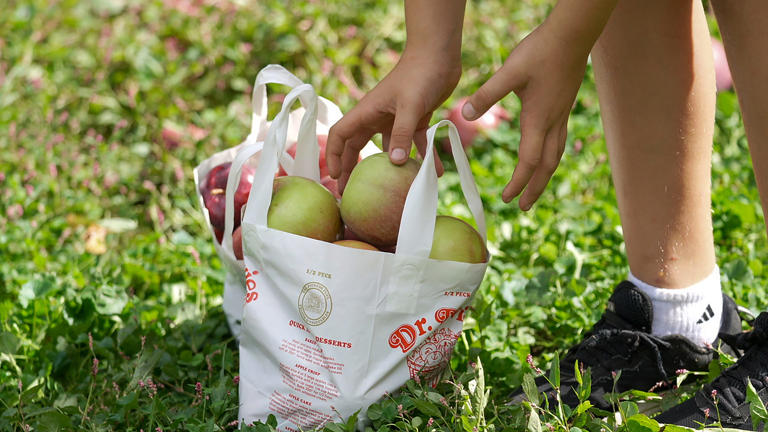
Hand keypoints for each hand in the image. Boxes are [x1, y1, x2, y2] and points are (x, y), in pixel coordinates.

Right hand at [327, 53, 458, 189]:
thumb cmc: (419, 74)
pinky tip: (435, 173)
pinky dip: (423, 156)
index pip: (341, 135)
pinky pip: (415, 143)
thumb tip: (395, 164)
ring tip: (391, 190)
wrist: (439, 54)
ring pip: (387, 149)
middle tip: (352, 192)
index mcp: (367, 112)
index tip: (336, 177)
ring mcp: (396, 119)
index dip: (334, 156)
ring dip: (389, 168)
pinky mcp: (415, 119)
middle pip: (359, 146)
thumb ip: (402, 135)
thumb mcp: (410, 106)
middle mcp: (377, 117)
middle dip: (354, 168)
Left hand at [462, 22, 589, 209]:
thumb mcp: (508, 71)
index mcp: (538, 119)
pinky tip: (543, 155)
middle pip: (546, 166)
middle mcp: (553, 122)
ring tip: (535, 189)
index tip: (506, 199)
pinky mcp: (564, 107)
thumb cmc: (540, 52)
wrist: (572, 35)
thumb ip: (487, 94)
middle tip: (523, 207)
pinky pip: (558, 141)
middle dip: (535, 189)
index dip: (518, 183)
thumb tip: (465, 114)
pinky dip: (550, 157)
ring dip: (544, 175)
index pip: (528, 162)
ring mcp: (561, 115)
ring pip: (555, 155)